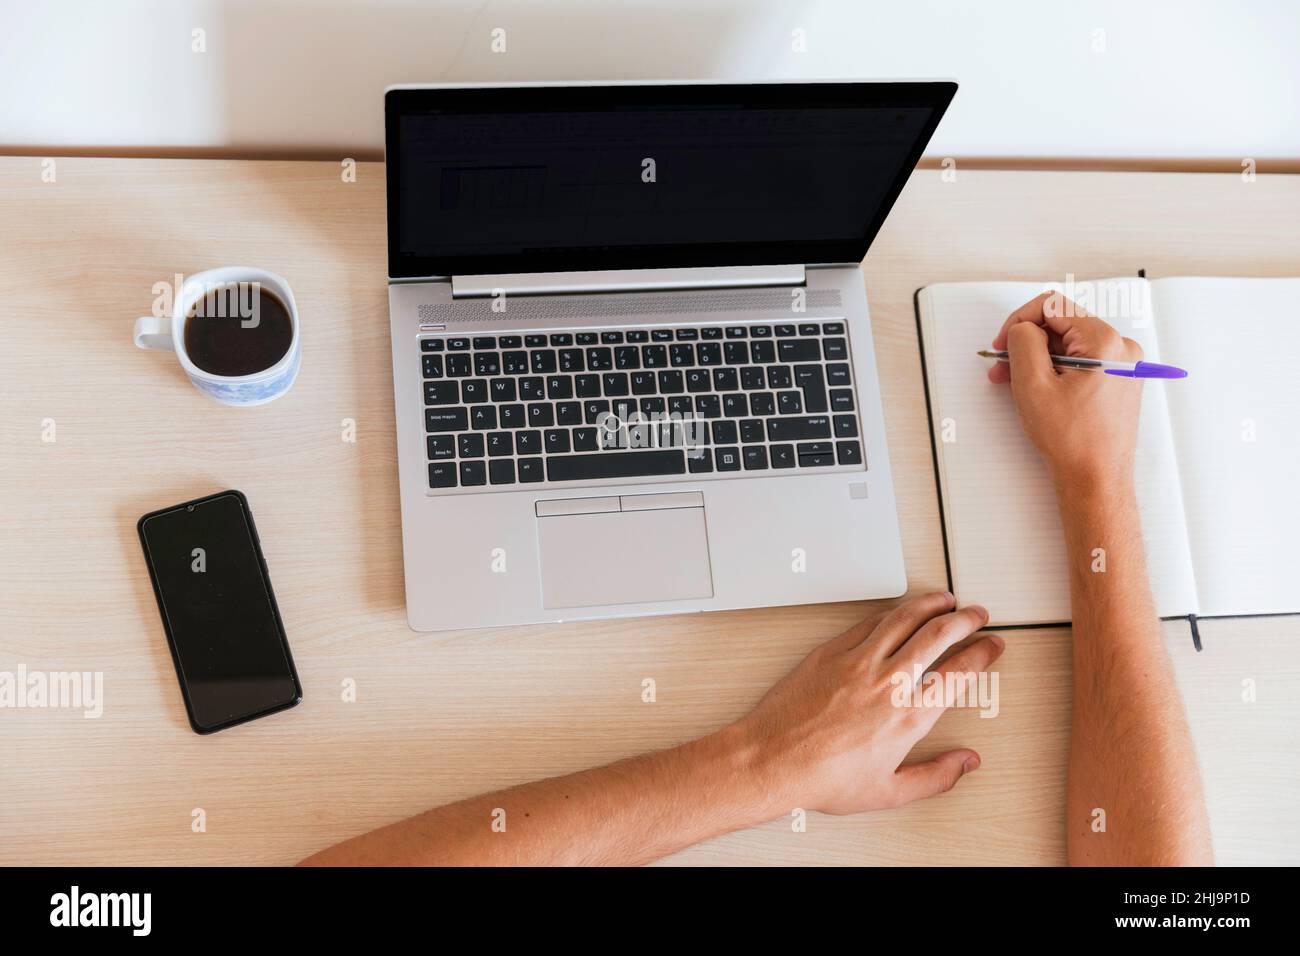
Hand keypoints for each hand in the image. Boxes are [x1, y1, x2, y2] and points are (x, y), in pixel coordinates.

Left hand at [726, 592, 1003, 815]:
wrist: (772, 760)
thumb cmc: (824, 778)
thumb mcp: (890, 791)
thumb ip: (936, 776)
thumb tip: (966, 762)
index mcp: (909, 716)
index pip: (960, 672)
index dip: (982, 653)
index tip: (992, 645)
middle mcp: (889, 682)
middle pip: (939, 634)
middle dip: (965, 619)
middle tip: (977, 614)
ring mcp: (859, 661)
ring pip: (905, 618)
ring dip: (931, 605)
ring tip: (946, 600)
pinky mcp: (832, 651)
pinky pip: (870, 622)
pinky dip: (893, 612)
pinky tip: (901, 611)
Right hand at [989, 292, 1142, 492]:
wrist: (1096, 479)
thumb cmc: (1072, 441)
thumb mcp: (1033, 385)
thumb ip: (1024, 343)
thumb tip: (1022, 328)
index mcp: (1105, 342)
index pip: (1053, 306)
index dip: (1019, 320)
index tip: (1001, 343)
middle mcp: (1121, 349)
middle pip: (1062, 325)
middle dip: (1027, 342)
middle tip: (1002, 366)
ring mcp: (1123, 365)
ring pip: (1069, 344)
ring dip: (1038, 357)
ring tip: (1013, 381)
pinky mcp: (1119, 381)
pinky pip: (1081, 361)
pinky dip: (1055, 369)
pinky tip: (1037, 388)